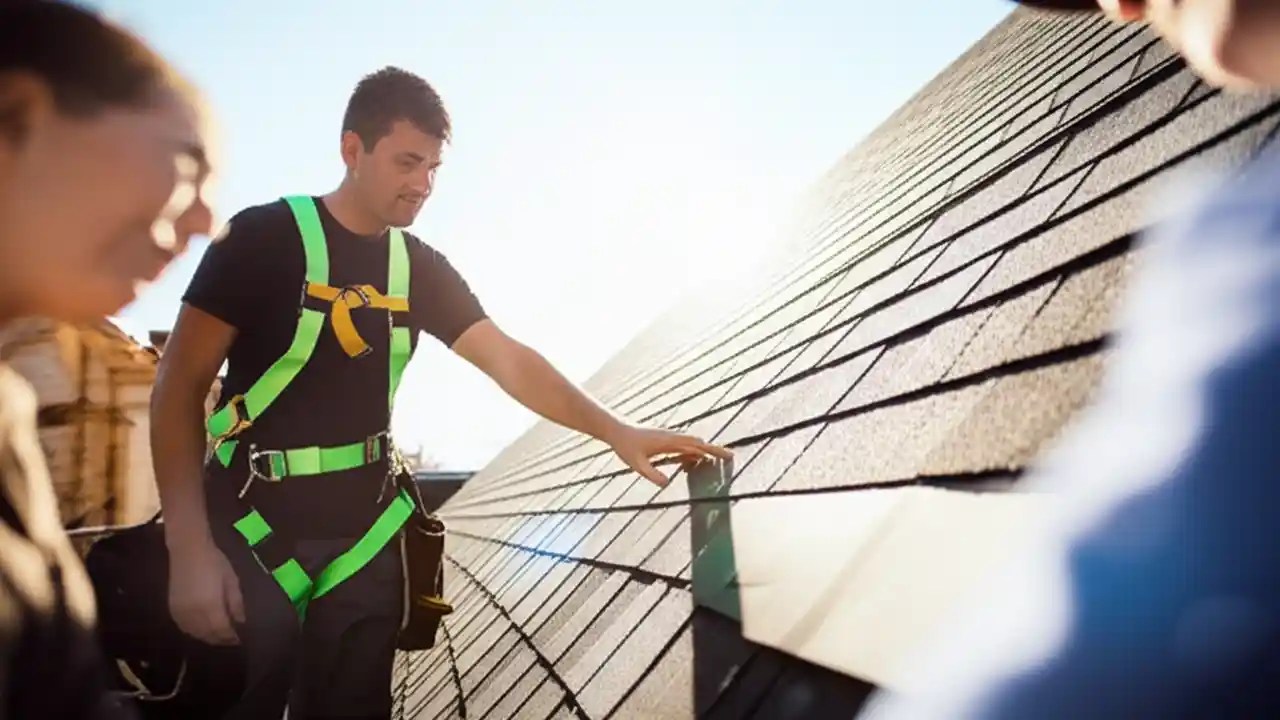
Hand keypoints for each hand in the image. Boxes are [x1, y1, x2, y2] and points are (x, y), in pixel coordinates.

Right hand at [168, 538, 244, 645]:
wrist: (188, 550)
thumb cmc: (214, 561)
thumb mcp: (231, 580)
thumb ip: (236, 603)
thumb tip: (240, 621)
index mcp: (210, 606)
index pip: (222, 630)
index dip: (231, 637)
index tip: (239, 640)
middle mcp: (194, 613)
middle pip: (208, 635)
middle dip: (220, 639)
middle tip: (231, 639)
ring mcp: (180, 613)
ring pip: (195, 634)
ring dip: (207, 637)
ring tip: (218, 635)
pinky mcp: (172, 609)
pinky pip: (184, 628)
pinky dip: (194, 632)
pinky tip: (202, 629)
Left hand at [605, 422, 732, 486]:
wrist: (617, 430)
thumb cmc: (626, 446)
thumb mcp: (636, 464)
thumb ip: (651, 474)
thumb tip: (667, 484)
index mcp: (669, 442)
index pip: (696, 445)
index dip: (711, 450)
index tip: (726, 455)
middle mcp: (672, 438)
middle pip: (698, 443)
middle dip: (714, 450)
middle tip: (731, 458)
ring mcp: (669, 439)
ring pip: (692, 444)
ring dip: (705, 451)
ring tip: (719, 461)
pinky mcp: (665, 442)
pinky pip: (683, 447)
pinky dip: (693, 453)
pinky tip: (695, 461)